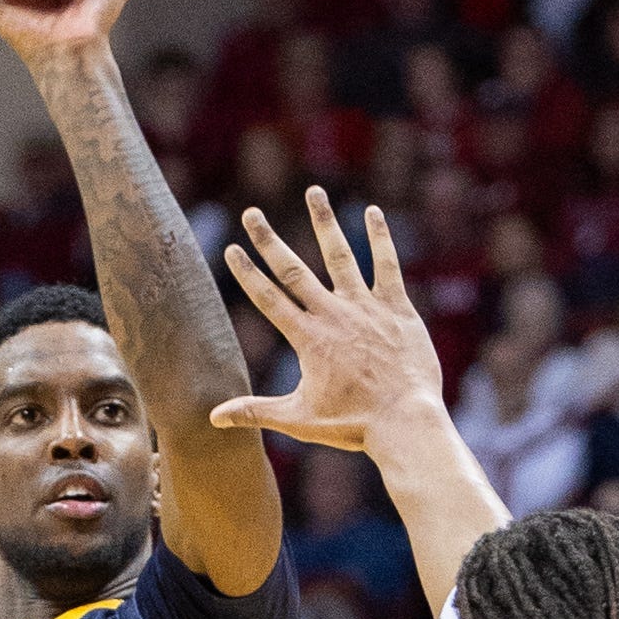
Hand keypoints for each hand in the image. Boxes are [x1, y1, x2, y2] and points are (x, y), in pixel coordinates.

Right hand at [209, 192, 447, 453]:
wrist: (404, 422)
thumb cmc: (353, 425)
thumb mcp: (299, 420)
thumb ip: (256, 412)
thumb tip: (214, 418)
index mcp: (308, 339)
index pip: (269, 299)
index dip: (248, 273)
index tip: (232, 248)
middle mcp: (333, 315)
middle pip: (294, 270)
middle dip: (270, 240)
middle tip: (252, 213)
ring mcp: (365, 308)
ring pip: (340, 256)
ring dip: (324, 222)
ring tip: (314, 192)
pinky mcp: (396, 308)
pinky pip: (386, 265)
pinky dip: (379, 238)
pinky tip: (372, 212)